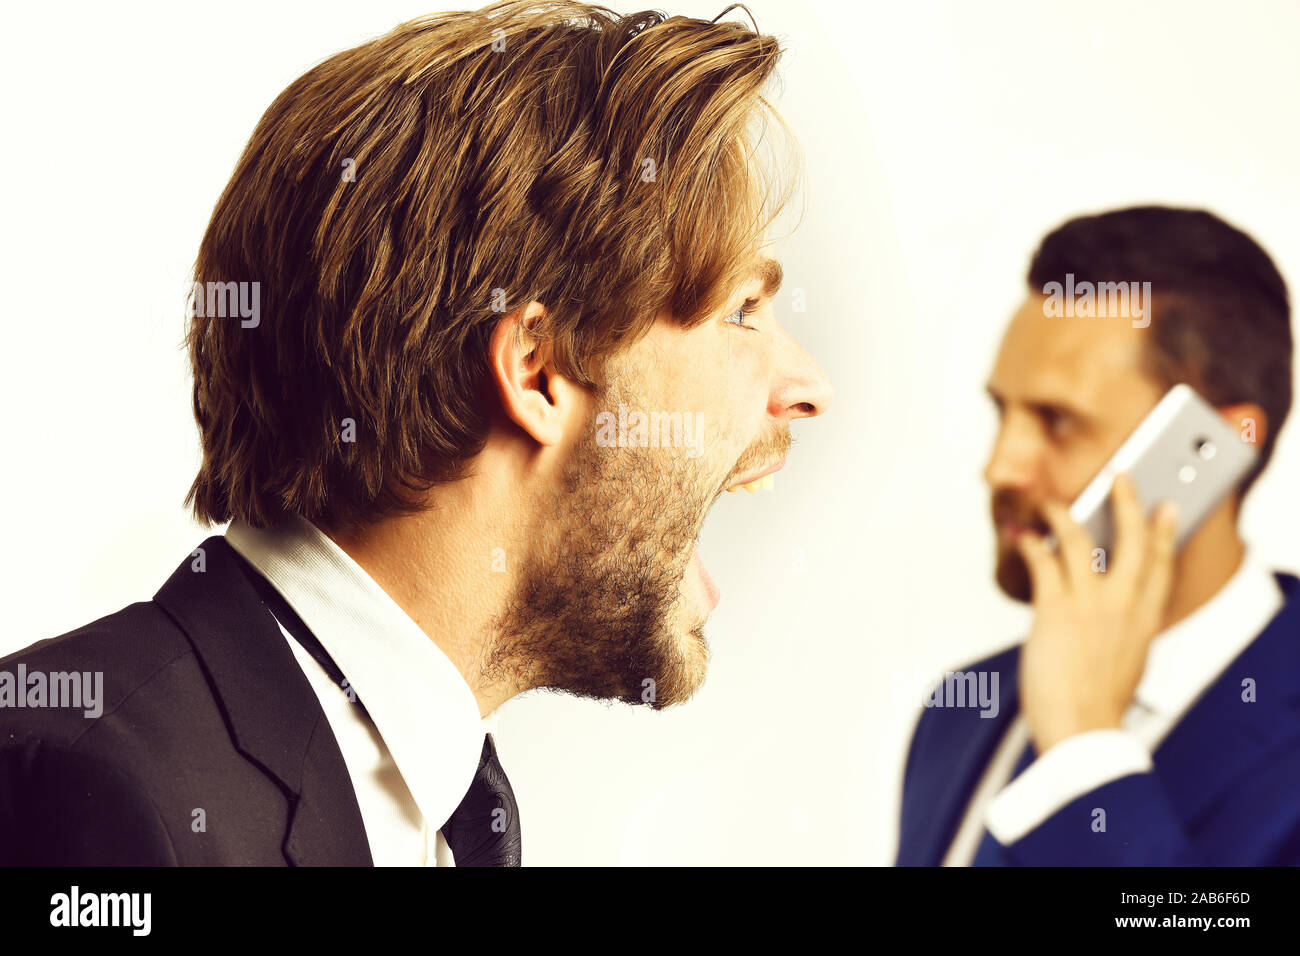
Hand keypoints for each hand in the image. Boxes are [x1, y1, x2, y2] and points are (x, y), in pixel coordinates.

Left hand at [1017, 473, 1178, 752]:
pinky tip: (1021, 538)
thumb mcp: (1125, 664)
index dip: (1164, 533)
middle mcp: (1123, 607)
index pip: (1162, 566)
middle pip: (1133, 540)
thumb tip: (1107, 617)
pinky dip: (1031, 545)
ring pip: (1081, 541)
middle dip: (1126, 503)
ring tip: (1050, 504)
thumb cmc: (1095, 706)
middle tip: (1120, 477)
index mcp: (1145, 621)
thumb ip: (1121, 634)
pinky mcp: (1057, 611)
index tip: (1166, 508)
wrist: (1082, 731)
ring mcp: (1091, 606)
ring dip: (1063, 516)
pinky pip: (1043, 563)